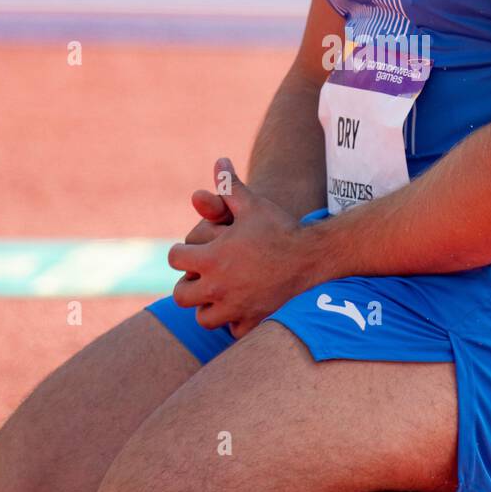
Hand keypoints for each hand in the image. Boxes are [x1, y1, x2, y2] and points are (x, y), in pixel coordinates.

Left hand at [168, 157, 313, 337]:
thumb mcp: (253, 205)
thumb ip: (230, 186)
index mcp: (211, 258)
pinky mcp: (253, 322)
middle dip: (189, 284)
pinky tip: (243, 308)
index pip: (175, 259)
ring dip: (207, 307)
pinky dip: (234, 322)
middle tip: (201, 277)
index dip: (181, 253)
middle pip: (182, 295)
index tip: (191, 252)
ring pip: (203, 318)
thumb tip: (219, 161)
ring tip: (219, 294)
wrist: (315, 258)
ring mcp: (235, 308)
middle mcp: (217, 287)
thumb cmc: (281, 228)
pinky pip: (232, 331)